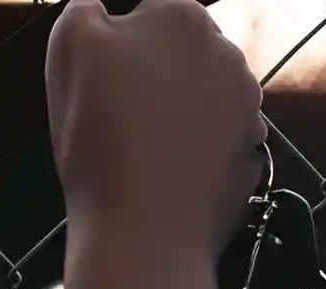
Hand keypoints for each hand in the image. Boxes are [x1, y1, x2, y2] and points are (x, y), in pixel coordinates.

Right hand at [44, 0, 264, 288]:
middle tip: (120, 121)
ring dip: (178, 118)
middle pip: (182, 58)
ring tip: (143, 152)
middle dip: (156, 80)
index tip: (106, 85)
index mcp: (185, 16)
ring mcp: (250, 110)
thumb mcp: (69, 45)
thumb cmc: (101, 134)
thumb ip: (86, 10)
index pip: (150, 14)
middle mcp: (230, 56)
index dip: (119, 49)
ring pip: (203, 102)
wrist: (144, 230)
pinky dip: (197, 156)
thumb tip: (102, 8)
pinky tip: (170, 177)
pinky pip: (218, 146)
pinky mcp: (255, 157)